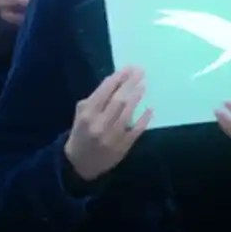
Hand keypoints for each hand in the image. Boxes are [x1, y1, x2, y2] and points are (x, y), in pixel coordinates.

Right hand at [63, 67, 151, 182]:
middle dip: (130, 84)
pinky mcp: (122, 146)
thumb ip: (94, 100)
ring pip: (127, 113)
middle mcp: (99, 123)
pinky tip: (150, 109)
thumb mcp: (81, 114)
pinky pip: (135, 130)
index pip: (104, 91)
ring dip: (137, 97)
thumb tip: (114, 83)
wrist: (80, 163)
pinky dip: (144, 119)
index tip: (128, 68)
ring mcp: (112, 135)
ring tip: (144, 85)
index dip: (118, 78)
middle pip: (118, 99)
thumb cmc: (81, 133)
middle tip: (140, 72)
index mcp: (87, 113)